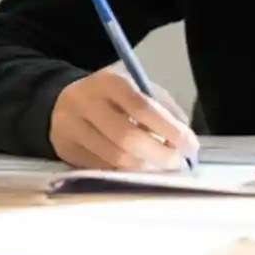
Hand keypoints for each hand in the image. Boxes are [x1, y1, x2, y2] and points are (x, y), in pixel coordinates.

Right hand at [49, 63, 198, 171]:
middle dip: (159, 154)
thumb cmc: (112, 96)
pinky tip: (139, 168)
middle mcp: (86, 103)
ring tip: (161, 166)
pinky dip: (126, 172)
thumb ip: (162, 107)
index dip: (170, 129)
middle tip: (178, 162)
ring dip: (145, 167)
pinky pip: (103, 168)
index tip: (191, 145)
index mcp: (110, 82)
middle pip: (127, 138)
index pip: (143, 108)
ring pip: (115, 158)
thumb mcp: (137, 88)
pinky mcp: (66, 150)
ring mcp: (71, 128)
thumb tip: (185, 136)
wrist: (63, 101)